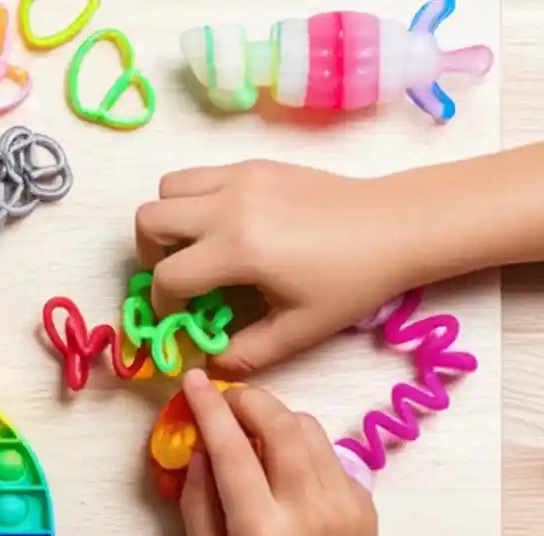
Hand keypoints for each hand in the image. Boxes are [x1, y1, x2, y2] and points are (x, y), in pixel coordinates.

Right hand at [135, 160, 417, 374]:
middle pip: (149, 219)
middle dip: (150, 253)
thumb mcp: (299, 330)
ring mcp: (239, 179)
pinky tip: (225, 225)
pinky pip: (200, 175)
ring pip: (167, 188)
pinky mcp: (253, 165)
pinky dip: (194, 199)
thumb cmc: (350, 281)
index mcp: (240, 250)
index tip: (180, 314)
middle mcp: (229, 207)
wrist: (394, 225)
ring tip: (193, 244)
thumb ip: (246, 353)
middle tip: (178, 272)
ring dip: (168, 218)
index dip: (163, 303)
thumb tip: (208, 362)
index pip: (168, 276)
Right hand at [176, 370, 446, 535]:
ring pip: (308, 427)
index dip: (210, 408)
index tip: (193, 380)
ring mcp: (345, 502)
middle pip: (280, 423)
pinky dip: (298, 444)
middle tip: (222, 400)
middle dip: (247, 399)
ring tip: (251, 434)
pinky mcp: (365, 501)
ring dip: (274, 417)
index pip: (233, 450)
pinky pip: (326, 451)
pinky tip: (282, 469)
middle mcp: (309, 509)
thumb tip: (198, 450)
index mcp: (262, 532)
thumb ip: (197, 507)